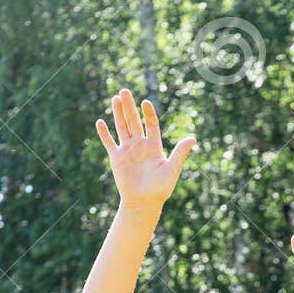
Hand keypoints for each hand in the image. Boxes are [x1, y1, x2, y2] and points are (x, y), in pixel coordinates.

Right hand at [97, 88, 196, 210]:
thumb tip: (193, 139)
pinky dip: (105, 133)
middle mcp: (140, 145)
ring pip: (121, 127)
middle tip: (124, 90)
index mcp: (154, 146)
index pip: (151, 124)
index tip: (145, 102)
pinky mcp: (117, 159)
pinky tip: (100, 122)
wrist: (144, 202)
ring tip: (115, 98)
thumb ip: (180, 152)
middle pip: (133, 121)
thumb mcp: (172, 168)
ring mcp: (127, 151)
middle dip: (129, 106)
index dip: (148, 113)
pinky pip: (109, 143)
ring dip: (117, 113)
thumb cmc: (161, 188)